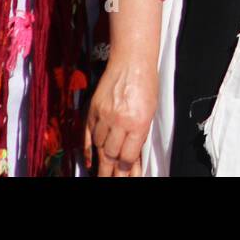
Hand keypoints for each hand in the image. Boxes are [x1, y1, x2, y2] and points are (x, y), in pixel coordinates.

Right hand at [84, 55, 156, 176]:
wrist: (131, 60)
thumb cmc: (145, 82)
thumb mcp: (150, 110)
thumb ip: (140, 133)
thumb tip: (133, 154)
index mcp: (138, 122)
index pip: (128, 155)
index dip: (127, 168)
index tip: (127, 174)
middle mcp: (119, 121)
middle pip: (111, 155)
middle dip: (112, 170)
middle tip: (113, 178)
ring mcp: (104, 115)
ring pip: (99, 147)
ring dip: (102, 160)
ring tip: (104, 172)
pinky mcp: (93, 110)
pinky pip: (89, 135)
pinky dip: (89, 149)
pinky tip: (90, 160)